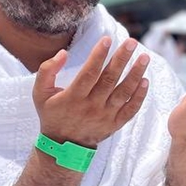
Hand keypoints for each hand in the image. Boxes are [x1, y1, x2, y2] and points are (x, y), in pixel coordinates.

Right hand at [34, 36, 148, 149]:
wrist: (62, 145)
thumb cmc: (52, 113)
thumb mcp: (40, 93)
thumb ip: (47, 70)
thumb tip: (63, 53)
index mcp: (73, 97)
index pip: (89, 73)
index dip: (98, 55)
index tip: (107, 39)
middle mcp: (91, 106)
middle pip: (109, 79)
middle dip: (122, 59)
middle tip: (132, 42)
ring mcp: (105, 116)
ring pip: (123, 93)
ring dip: (135, 74)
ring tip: (145, 57)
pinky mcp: (114, 124)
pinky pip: (130, 110)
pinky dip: (139, 96)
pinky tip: (146, 80)